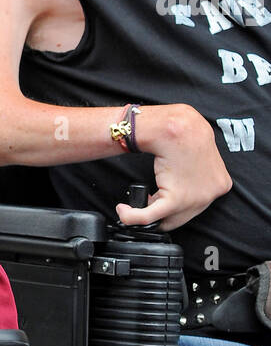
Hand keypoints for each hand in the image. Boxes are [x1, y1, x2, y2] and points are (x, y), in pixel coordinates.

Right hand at [115, 103, 231, 231]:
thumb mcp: (202, 153)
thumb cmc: (183, 134)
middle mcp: (212, 195)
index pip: (197, 207)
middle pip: (182, 215)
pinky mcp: (176, 199)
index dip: (175, 206)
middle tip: (146, 201)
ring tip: (133, 206)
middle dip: (162, 211)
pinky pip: (151, 217)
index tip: (159, 199)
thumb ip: (200, 171)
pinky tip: (124, 210)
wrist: (173, 126)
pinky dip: (134, 216)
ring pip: (167, 219)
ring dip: (146, 214)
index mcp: (221, 184)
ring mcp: (196, 199)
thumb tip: (184, 179)